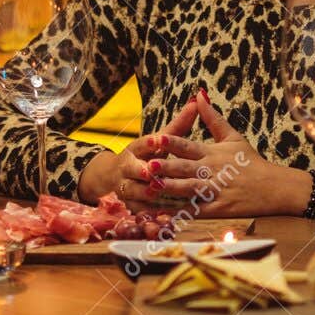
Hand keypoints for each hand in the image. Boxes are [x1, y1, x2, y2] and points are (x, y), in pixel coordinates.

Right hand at [77, 97, 201, 204]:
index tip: (157, 140)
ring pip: (133, 190)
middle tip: (153, 172)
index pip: (141, 144)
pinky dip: (147, 212)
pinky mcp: (129, 204)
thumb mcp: (160, 141)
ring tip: (155, 193)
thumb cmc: (149, 156)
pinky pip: (138, 209)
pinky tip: (159, 214)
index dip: (148, 142)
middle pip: (134, 169)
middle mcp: (127, 167)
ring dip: (143, 192)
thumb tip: (197, 100)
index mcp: (136, 149)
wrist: (117, 177)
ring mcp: (126, 186)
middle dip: (143, 170)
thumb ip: (179, 125)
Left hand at [153, 92, 310, 216]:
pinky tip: (165, 216)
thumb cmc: (251, 162)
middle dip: (166, 167)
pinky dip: (181, 214)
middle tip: (148, 165)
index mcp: (212, 153)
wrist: (275, 188)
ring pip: (188, 189)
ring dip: (170, 189)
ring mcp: (214, 191)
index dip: (172, 143)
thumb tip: (199, 95)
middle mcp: (211, 171)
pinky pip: (196, 211)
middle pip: (185, 168)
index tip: (157, 138)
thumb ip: (213, 118)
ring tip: (152, 188)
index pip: (188, 146)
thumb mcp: (233, 137)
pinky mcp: (218, 209)